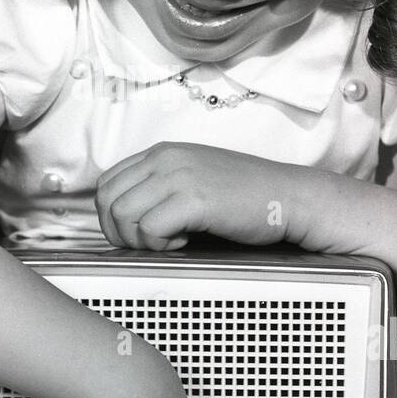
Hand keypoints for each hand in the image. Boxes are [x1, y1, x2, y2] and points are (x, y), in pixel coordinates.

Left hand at [95, 141, 305, 250]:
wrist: (288, 197)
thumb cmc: (246, 197)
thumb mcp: (194, 178)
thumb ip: (159, 189)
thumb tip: (123, 218)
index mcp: (162, 153)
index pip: (107, 183)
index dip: (112, 216)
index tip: (136, 234)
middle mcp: (165, 159)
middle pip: (107, 200)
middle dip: (120, 232)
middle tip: (149, 244)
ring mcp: (179, 176)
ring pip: (122, 214)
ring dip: (139, 240)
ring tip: (169, 242)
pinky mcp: (194, 198)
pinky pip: (150, 228)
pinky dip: (161, 244)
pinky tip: (184, 241)